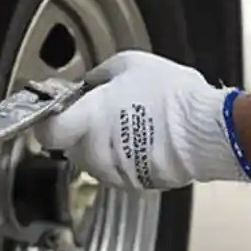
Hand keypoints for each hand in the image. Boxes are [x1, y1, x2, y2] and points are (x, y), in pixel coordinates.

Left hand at [34, 51, 250, 189]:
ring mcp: (113, 171)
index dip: (46, 121)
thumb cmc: (171, 97)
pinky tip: (147, 139)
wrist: (206, 130)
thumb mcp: (129, 65)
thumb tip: (90, 82)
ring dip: (106, 144)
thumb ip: (99, 76)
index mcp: (86, 119)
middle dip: (84, 129)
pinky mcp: (134, 184)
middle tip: (108, 111)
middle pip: (72, 145)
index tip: (54, 112)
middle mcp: (94, 151)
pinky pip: (119, 170)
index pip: (45, 130)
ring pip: (96, 160)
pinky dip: (127, 158)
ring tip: (134, 123)